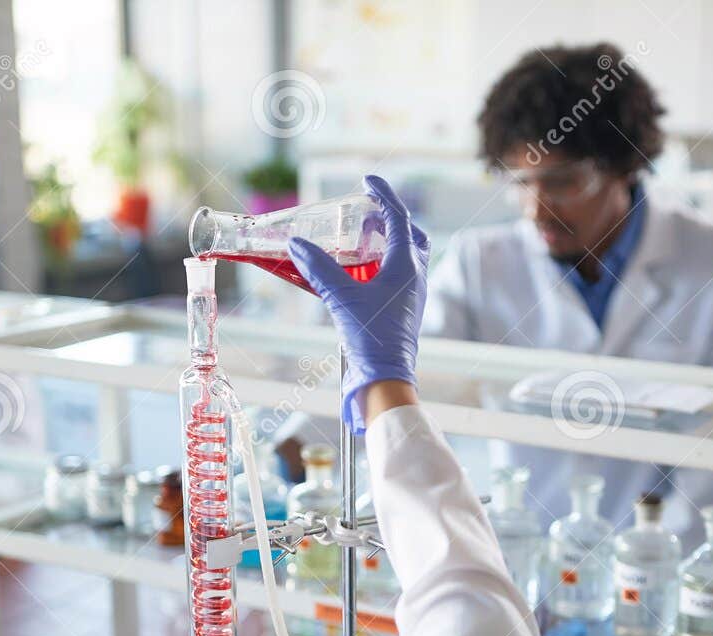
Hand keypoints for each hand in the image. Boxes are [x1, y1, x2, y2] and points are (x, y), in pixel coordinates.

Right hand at [288, 174, 428, 432]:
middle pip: (410, 234)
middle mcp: (416, 276)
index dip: (383, 194)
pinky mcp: (406, 309)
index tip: (368, 179)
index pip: (398, 217)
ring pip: (407, 255)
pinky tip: (362, 272)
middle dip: (391, 219)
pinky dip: (384, 264)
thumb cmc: (371, 338)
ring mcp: (413, 293)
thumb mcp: (340, 298)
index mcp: (406, 266)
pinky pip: (400, 275)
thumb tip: (297, 243)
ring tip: (362, 238)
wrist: (387, 379)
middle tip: (367, 212)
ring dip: (388, 241)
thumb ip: (318, 268)